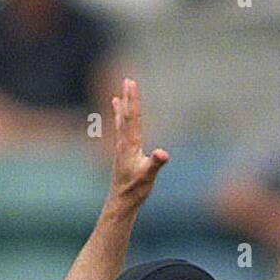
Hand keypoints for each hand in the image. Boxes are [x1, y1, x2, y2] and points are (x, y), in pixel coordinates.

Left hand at [107, 78, 168, 209]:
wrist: (122, 200)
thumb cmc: (136, 189)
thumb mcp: (149, 176)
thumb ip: (155, 163)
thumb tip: (163, 153)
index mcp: (130, 144)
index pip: (132, 117)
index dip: (133, 100)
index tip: (131, 83)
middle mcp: (124, 142)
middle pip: (125, 115)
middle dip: (127, 97)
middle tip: (127, 80)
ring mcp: (122, 147)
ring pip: (121, 121)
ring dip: (122, 106)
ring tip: (119, 92)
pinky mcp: (122, 152)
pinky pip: (120, 129)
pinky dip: (118, 118)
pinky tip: (116, 112)